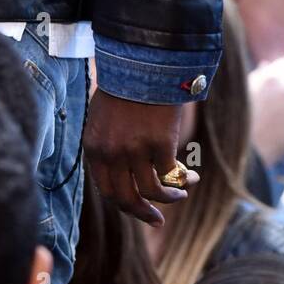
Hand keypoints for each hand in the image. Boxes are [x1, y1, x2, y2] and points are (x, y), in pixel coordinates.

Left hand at [83, 90, 199, 224]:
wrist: (142, 63)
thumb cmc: (124, 89)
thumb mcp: (104, 120)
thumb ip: (108, 148)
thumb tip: (126, 177)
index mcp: (94, 147)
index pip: (105, 189)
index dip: (123, 204)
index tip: (138, 210)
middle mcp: (111, 153)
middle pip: (126, 198)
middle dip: (143, 213)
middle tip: (157, 220)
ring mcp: (134, 150)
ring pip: (152, 192)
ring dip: (169, 198)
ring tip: (180, 193)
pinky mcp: (159, 144)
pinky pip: (170, 176)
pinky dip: (182, 181)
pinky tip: (190, 176)